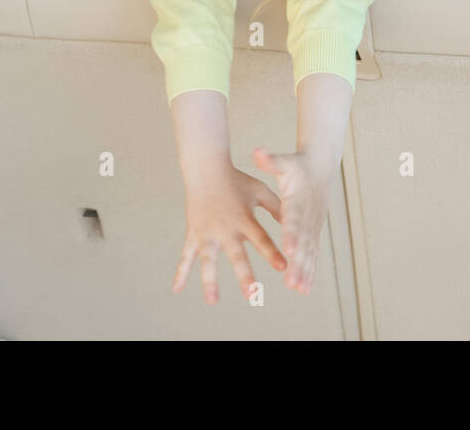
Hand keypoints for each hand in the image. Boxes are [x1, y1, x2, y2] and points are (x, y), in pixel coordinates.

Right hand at [173, 160, 286, 303]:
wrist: (206, 169)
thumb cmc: (237, 180)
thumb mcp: (260, 191)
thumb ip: (276, 207)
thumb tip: (292, 223)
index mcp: (244, 219)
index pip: (262, 239)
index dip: (272, 253)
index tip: (283, 268)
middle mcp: (226, 228)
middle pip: (237, 255)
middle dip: (245, 275)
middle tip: (253, 295)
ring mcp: (208, 232)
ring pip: (208, 260)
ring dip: (210, 281)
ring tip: (212, 301)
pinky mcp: (195, 233)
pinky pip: (186, 255)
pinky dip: (181, 272)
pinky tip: (176, 289)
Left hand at [253, 147, 330, 294]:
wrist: (321, 167)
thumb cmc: (298, 165)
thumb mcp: (284, 162)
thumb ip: (270, 161)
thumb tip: (257, 152)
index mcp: (297, 200)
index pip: (294, 219)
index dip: (292, 234)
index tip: (288, 249)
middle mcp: (307, 217)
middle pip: (303, 242)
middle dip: (298, 263)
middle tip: (290, 281)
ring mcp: (313, 226)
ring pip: (310, 252)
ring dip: (304, 271)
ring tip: (298, 289)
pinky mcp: (314, 232)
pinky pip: (312, 254)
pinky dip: (309, 270)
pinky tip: (303, 287)